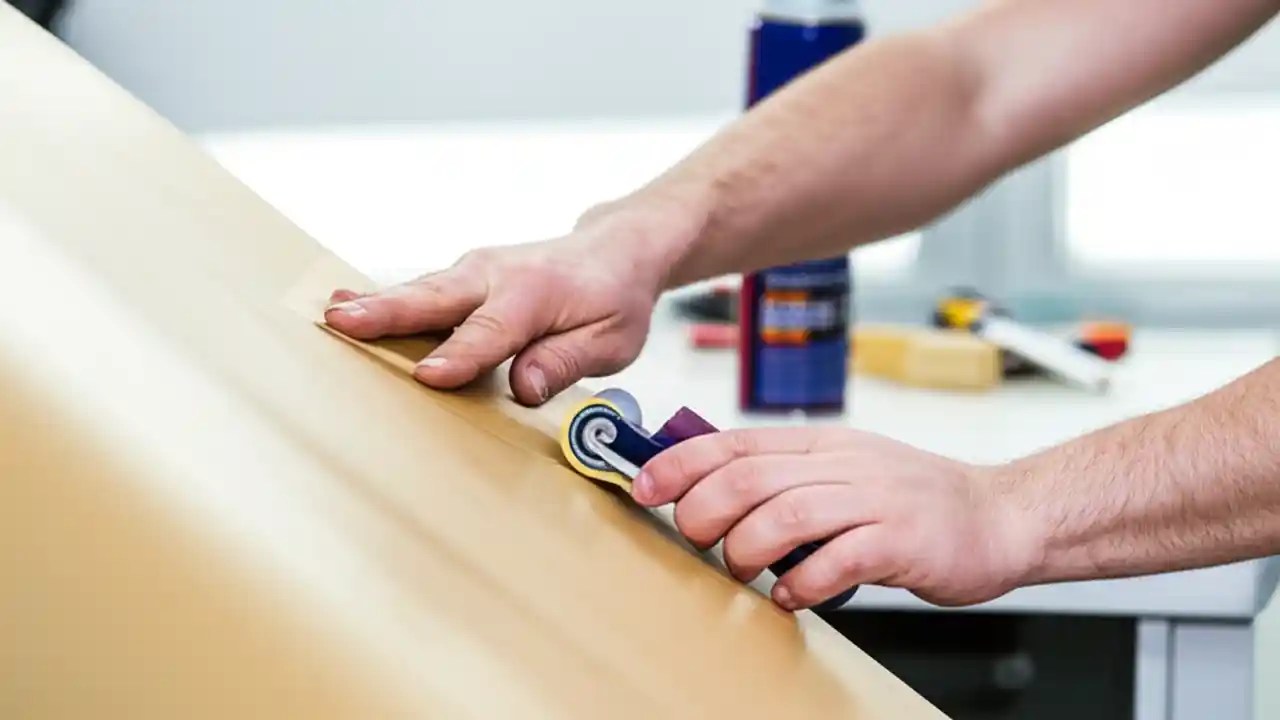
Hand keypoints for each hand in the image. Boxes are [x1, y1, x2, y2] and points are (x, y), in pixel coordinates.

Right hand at [324, 200, 700, 404]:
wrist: (615, 250)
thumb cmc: (614, 300)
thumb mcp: (612, 340)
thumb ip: (565, 362)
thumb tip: (522, 387)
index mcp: (537, 294)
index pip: (492, 332)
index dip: (460, 356)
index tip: (427, 376)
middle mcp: (497, 275)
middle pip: (437, 299)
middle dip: (388, 312)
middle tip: (342, 323)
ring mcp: (474, 272)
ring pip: (420, 291)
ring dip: (374, 303)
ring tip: (330, 314)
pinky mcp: (461, 278)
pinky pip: (421, 291)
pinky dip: (383, 298)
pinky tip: (344, 304)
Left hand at [632, 427, 1041, 610]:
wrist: (999, 516)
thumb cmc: (910, 500)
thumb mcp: (842, 469)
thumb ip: (785, 477)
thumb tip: (707, 491)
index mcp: (821, 443)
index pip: (735, 442)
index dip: (681, 463)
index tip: (643, 486)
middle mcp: (842, 463)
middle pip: (750, 476)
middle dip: (703, 509)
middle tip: (694, 538)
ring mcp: (874, 499)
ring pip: (786, 513)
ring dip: (746, 548)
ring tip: (742, 569)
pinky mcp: (901, 540)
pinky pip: (838, 560)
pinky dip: (803, 582)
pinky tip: (793, 595)